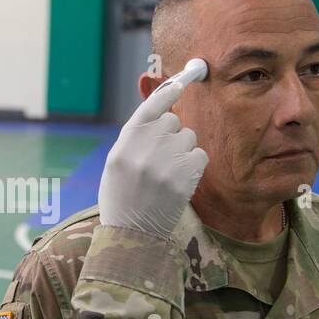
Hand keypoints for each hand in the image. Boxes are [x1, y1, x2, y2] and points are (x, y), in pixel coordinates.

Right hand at [97, 60, 208, 238]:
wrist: (132, 234)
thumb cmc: (122, 196)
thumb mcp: (118, 161)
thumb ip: (137, 135)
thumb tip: (163, 109)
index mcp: (126, 141)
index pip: (152, 106)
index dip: (168, 92)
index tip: (180, 85)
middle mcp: (146, 146)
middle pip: (173, 121)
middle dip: (171, 134)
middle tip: (160, 157)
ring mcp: (167, 160)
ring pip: (188, 137)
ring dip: (182, 150)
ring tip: (167, 173)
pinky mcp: (186, 175)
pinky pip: (200, 154)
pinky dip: (193, 165)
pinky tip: (179, 180)